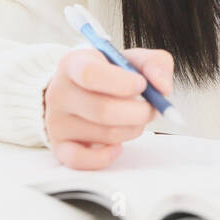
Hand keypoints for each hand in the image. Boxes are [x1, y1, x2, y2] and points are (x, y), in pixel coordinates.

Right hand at [43, 47, 173, 169]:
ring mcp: (57, 121)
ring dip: (133, 129)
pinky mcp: (59, 146)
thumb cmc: (110, 74)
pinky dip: (106, 156)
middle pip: (103, 110)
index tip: (142, 85)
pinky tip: (117, 146)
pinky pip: (81, 160)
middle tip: (152, 108)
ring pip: (104, 134)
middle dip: (139, 112)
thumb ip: (155, 64)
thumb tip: (162, 87)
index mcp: (74, 64)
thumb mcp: (132, 59)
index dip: (123, 83)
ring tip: (135, 119)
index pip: (91, 74)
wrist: (81, 91)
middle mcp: (59, 92)